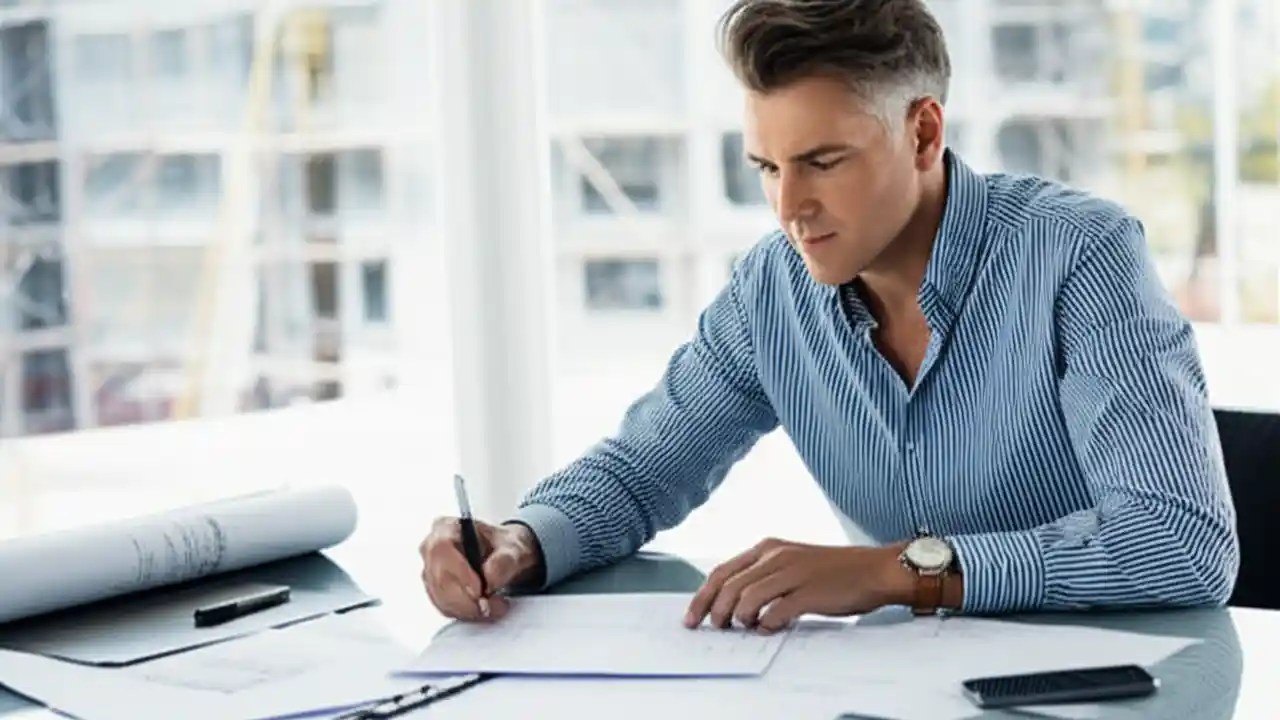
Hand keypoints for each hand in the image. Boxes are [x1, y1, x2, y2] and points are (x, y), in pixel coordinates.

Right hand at [420, 517, 543, 621]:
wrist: (505, 558)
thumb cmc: (504, 546)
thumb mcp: (513, 548)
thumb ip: (504, 561)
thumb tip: (489, 579)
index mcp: (447, 527)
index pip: (442, 548)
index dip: (458, 571)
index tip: (480, 590)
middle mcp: (432, 548)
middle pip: (439, 578)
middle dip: (468, 599)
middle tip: (495, 605)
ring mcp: (431, 570)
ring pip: (440, 598)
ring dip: (469, 609)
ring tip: (495, 607)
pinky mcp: (435, 590)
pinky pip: (444, 607)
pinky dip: (466, 613)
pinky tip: (483, 609)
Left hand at [684, 538, 912, 633]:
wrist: (873, 569)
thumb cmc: (832, 571)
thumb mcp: (791, 562)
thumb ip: (764, 576)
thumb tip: (733, 603)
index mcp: (768, 547)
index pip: (722, 571)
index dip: (703, 596)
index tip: (693, 616)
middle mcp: (776, 555)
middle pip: (728, 585)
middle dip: (714, 611)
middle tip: (714, 629)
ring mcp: (793, 573)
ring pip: (747, 598)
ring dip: (738, 618)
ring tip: (743, 628)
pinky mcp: (809, 592)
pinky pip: (776, 612)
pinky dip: (765, 624)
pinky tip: (768, 628)